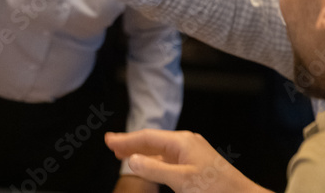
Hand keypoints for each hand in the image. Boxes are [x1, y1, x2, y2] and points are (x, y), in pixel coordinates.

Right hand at [105, 131, 270, 192]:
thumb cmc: (216, 188)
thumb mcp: (181, 180)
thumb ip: (154, 169)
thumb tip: (131, 160)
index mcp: (181, 141)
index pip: (147, 137)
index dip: (126, 139)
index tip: (108, 141)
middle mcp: (186, 142)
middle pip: (152, 140)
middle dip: (131, 143)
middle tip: (111, 145)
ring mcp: (191, 152)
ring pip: (160, 150)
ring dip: (141, 153)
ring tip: (123, 155)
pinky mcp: (196, 163)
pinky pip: (168, 158)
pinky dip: (154, 161)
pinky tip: (148, 165)